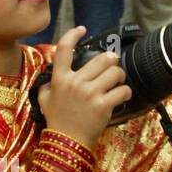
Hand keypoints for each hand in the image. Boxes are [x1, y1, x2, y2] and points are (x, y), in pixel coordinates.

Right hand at [38, 26, 131, 149]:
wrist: (67, 142)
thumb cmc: (57, 121)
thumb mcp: (45, 99)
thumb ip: (48, 83)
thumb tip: (51, 71)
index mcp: (60, 79)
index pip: (64, 49)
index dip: (73, 34)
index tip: (82, 29)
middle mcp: (75, 83)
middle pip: (102, 58)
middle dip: (112, 60)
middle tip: (112, 66)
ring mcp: (90, 93)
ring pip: (115, 72)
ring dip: (120, 76)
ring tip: (117, 82)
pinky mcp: (103, 105)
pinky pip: (123, 90)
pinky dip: (125, 92)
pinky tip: (121, 95)